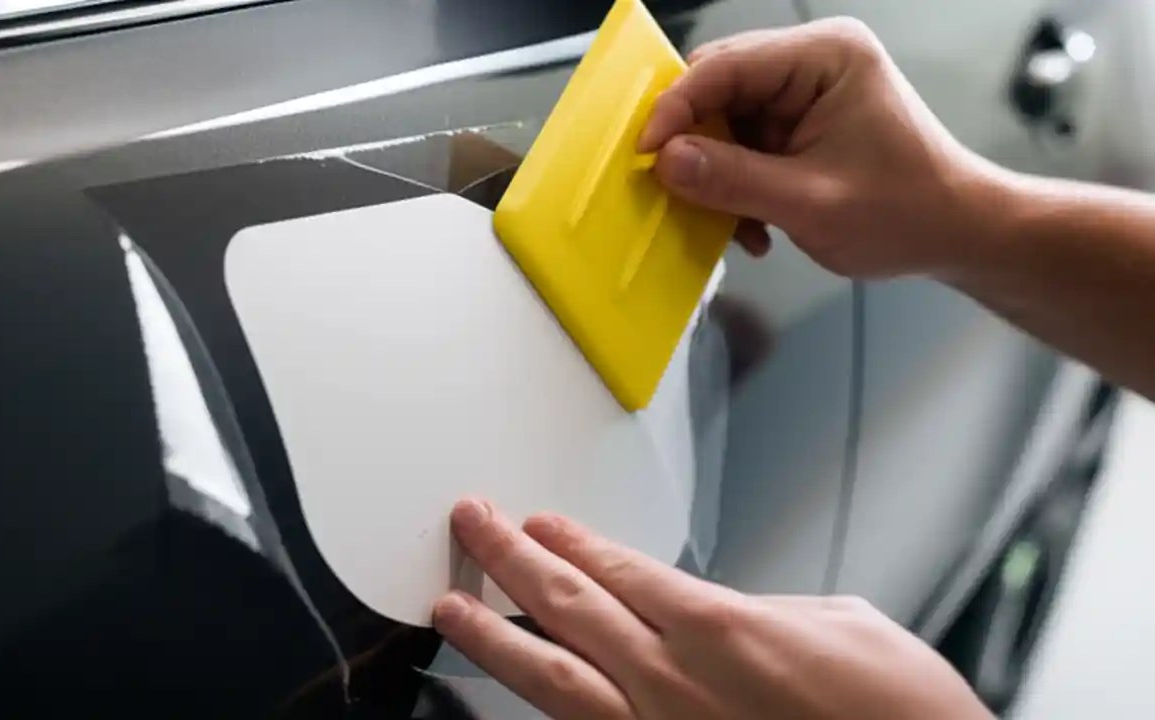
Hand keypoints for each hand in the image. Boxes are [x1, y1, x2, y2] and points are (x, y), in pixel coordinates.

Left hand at [433, 499, 992, 719]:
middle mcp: (676, 681)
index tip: (538, 521)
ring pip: (554, 676)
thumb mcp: (847, 626)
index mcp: (721, 628)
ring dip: (496, 635)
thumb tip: (731, 608)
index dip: (571, 541)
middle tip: (472, 523)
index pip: (619, 570)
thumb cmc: (901, 717)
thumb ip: (768, 609)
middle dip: (510, 557)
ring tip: (451, 607)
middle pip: (569, 605)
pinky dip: (546, 707)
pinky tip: (517, 691)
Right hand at [640, 18, 998, 277]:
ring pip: (722, 122)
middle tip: (673, 189)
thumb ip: (733, 180)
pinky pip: (740, 146)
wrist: (957, 235)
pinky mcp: (797, 126)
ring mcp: (802, 93)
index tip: (643, 153)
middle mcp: (810, 62)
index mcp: (825, 56)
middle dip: (693, 144)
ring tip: (733, 224)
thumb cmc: (905, 213)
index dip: (676, 108)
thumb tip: (664, 162)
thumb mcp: (811, 203)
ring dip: (715, 175)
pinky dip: (734, 186)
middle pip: (717, 89)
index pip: (725, 67)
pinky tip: (751, 226)